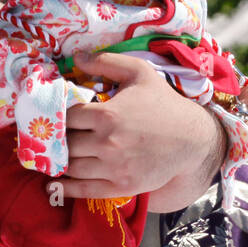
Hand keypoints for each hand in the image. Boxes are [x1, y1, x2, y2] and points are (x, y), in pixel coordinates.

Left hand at [60, 50, 211, 199]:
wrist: (192, 138)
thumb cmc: (164, 103)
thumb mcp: (139, 72)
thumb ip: (106, 61)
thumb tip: (76, 57)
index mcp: (107, 115)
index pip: (67, 117)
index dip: (60, 116)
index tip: (59, 116)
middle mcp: (107, 143)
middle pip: (67, 143)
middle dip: (59, 139)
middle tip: (56, 136)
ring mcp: (114, 167)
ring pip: (72, 167)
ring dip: (61, 161)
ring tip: (57, 155)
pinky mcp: (122, 186)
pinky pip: (85, 190)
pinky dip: (67, 188)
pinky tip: (57, 183)